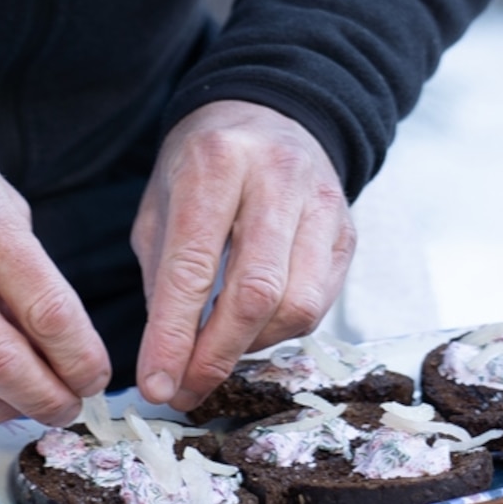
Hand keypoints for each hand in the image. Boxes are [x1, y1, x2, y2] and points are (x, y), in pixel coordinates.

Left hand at [130, 100, 353, 407]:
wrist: (271, 114)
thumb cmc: (205, 165)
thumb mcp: (163, 201)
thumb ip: (163, 274)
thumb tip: (168, 359)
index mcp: (217, 163)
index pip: (194, 266)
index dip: (173, 335)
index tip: (156, 384)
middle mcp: (278, 179)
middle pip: (255, 291)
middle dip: (217, 355)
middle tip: (186, 390)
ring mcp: (322, 204)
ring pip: (297, 304)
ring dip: (252, 347)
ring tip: (218, 353)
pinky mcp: (346, 231)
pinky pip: (319, 302)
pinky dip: (280, 331)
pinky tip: (252, 329)